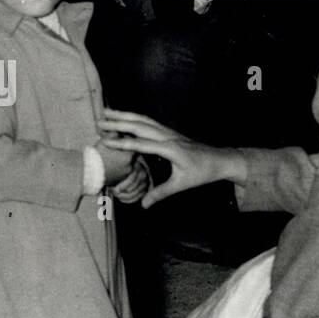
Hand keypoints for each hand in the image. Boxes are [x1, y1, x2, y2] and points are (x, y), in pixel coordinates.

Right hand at [97, 108, 246, 208]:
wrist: (220, 160)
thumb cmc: (202, 173)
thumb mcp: (182, 185)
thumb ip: (161, 193)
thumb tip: (144, 205)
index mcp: (170, 148)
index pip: (142, 144)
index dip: (122, 143)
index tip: (105, 141)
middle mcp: (168, 136)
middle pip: (139, 125)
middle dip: (118, 122)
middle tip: (99, 121)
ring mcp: (169, 131)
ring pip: (143, 119)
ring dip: (124, 115)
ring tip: (107, 111)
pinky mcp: (170, 131)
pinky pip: (149, 121)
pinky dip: (134, 117)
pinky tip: (125, 116)